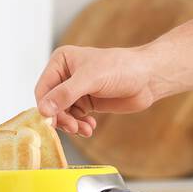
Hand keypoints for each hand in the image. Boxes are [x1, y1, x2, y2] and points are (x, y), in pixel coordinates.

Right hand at [34, 45, 158, 135]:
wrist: (149, 78)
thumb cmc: (123, 68)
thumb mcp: (91, 79)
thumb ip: (66, 94)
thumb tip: (43, 110)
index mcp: (61, 61)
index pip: (43, 89)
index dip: (45, 107)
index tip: (51, 123)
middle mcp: (66, 75)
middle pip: (50, 104)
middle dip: (60, 118)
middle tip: (72, 128)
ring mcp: (76, 90)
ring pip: (62, 114)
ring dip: (71, 125)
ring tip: (84, 130)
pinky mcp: (87, 102)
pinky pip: (75, 118)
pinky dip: (79, 125)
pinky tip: (90, 128)